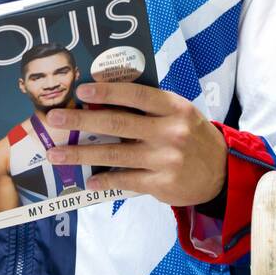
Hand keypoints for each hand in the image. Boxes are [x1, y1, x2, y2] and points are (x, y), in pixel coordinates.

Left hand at [43, 82, 226, 205]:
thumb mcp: (180, 113)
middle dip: (81, 121)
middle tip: (54, 119)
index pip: (137, 95)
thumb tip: (103, 100)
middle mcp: (170, 132)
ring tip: (56, 154)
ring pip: (114, 155)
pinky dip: (104, 181)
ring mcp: (165, 160)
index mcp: (174, 108)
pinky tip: (88, 181)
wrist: (222, 172)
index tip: (81, 91)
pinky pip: (125, 180)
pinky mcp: (161, 184)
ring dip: (81, 155)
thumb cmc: (192, 136)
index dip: (108, 92)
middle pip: (118, 124)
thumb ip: (150, 107)